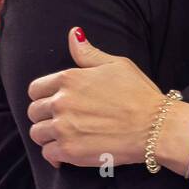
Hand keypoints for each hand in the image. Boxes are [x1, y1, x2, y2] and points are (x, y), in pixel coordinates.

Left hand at [27, 28, 188, 170]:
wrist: (155, 127)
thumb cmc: (140, 94)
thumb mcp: (117, 65)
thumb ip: (89, 53)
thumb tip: (74, 34)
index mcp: (69, 79)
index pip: (36, 88)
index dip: (43, 96)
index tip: (54, 102)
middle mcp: (61, 102)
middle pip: (34, 111)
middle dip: (44, 116)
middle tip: (61, 121)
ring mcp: (63, 127)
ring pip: (37, 133)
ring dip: (48, 136)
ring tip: (64, 137)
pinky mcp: (69, 150)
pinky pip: (48, 154)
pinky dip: (55, 155)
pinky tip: (67, 153)